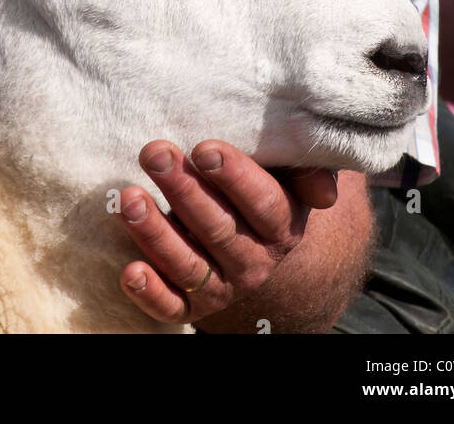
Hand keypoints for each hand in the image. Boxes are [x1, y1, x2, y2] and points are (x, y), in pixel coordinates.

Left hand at [115, 139, 336, 325]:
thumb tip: (325, 193)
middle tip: (155, 153)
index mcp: (282, 226)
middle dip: (184, 189)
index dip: (234, 176)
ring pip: (189, 265)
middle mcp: (254, 262)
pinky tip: (130, 271)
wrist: (261, 245)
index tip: (203, 148)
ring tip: (128, 199)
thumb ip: (308, 172)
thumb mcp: (294, 174)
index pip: (263, 202)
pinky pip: (173, 307)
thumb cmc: (269, 186)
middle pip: (218, 228)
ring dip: (156, 234)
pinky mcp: (194, 306)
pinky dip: (150, 294)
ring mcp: (223, 287)